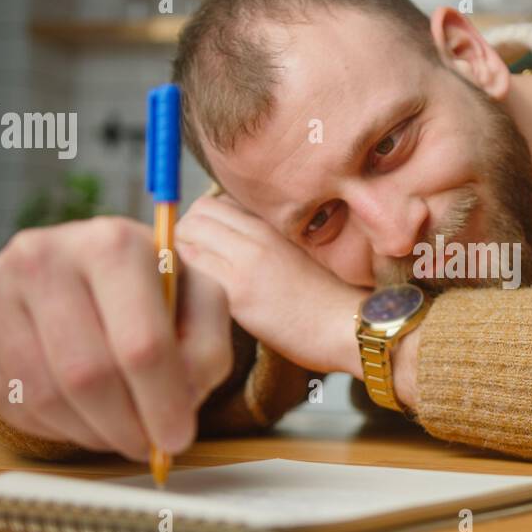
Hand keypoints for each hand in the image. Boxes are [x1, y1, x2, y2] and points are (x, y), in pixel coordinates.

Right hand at [0, 216, 234, 460]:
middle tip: (147, 447)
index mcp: (110, 242)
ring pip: (44, 396)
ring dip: (90, 431)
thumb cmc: (150, 291)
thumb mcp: (199, 304)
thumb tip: (177, 402)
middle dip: (125, 426)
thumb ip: (206, 349)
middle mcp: (41, 255)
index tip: (177, 440)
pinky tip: (77, 413)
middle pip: (87, 376)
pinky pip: (5, 403)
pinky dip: (48, 426)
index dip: (162, 404)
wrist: (84, 272)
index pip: (140, 344)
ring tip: (118, 428)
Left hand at [175, 193, 367, 376]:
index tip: (206, 249)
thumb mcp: (295, 257)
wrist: (349, 328)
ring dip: (182, 257)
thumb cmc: (326, 301)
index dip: (203, 224)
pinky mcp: (237, 292)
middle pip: (196, 213)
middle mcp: (256, 236)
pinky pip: (191, 270)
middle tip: (196, 265)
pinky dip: (186, 280)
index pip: (215, 203)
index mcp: (272, 226)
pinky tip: (202, 302)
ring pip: (185, 236)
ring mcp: (245, 261)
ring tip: (198, 284)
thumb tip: (225, 244)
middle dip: (185, 236)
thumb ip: (262, 244)